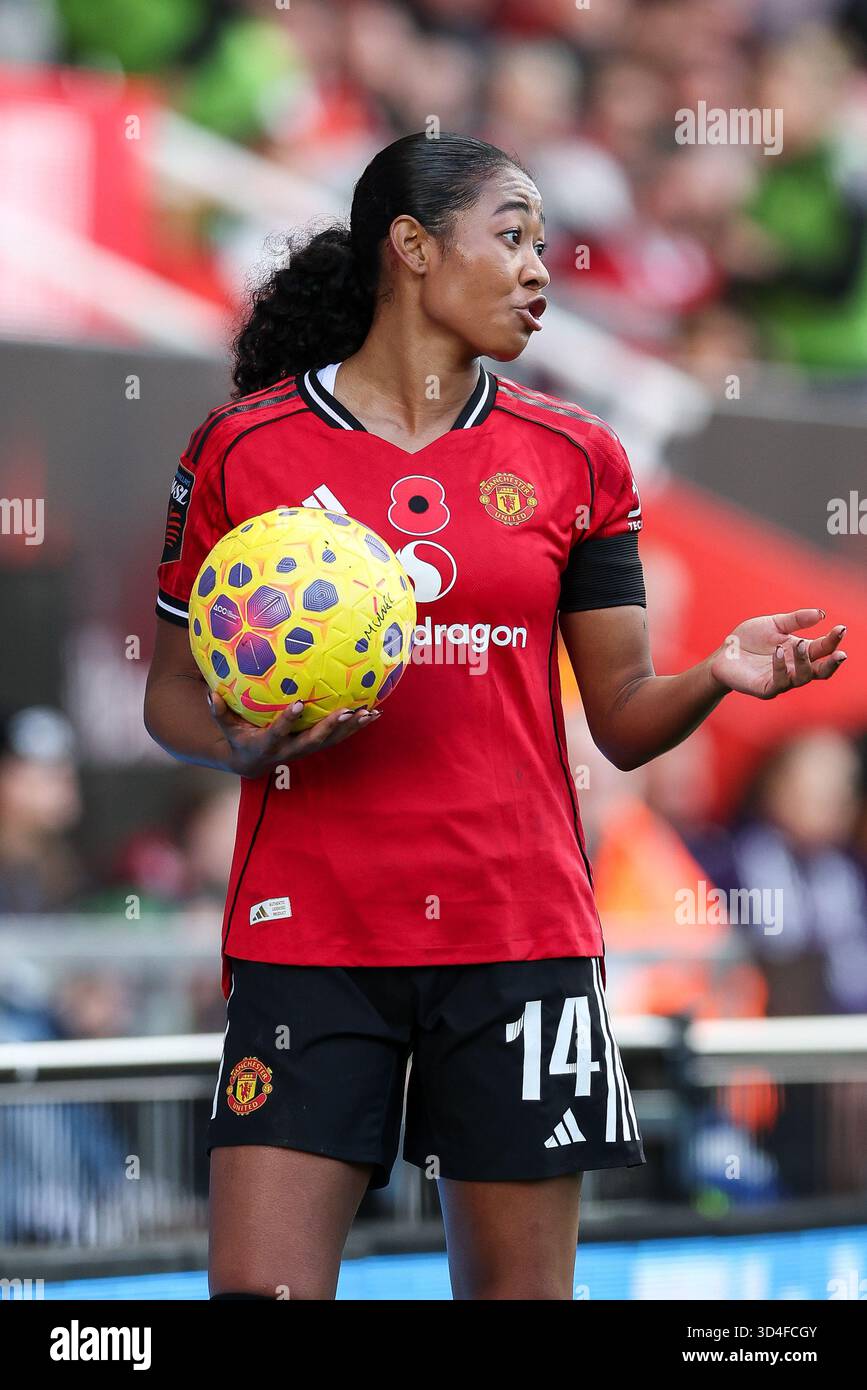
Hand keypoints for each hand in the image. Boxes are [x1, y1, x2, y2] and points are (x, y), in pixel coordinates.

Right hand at [207, 694, 379, 776]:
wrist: (253, 763)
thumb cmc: (238, 738)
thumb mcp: (226, 727)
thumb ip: (220, 712)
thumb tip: (210, 693)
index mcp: (269, 744)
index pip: (278, 732)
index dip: (288, 720)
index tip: (298, 704)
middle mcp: (291, 750)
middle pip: (314, 740)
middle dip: (331, 727)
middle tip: (348, 711)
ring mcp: (306, 749)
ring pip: (332, 740)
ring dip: (352, 728)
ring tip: (371, 712)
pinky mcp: (317, 745)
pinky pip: (339, 736)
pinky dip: (356, 726)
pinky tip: (374, 712)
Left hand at [709, 609, 846, 699]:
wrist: (724, 654)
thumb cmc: (750, 640)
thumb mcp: (775, 624)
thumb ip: (796, 620)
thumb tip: (821, 614)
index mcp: (800, 652)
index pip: (823, 649)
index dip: (833, 640)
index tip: (840, 628)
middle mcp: (795, 669)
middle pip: (821, 671)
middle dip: (832, 663)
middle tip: (840, 653)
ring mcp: (781, 680)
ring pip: (803, 678)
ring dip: (804, 662)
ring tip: (799, 644)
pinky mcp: (765, 688)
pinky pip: (779, 683)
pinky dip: (781, 667)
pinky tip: (778, 652)